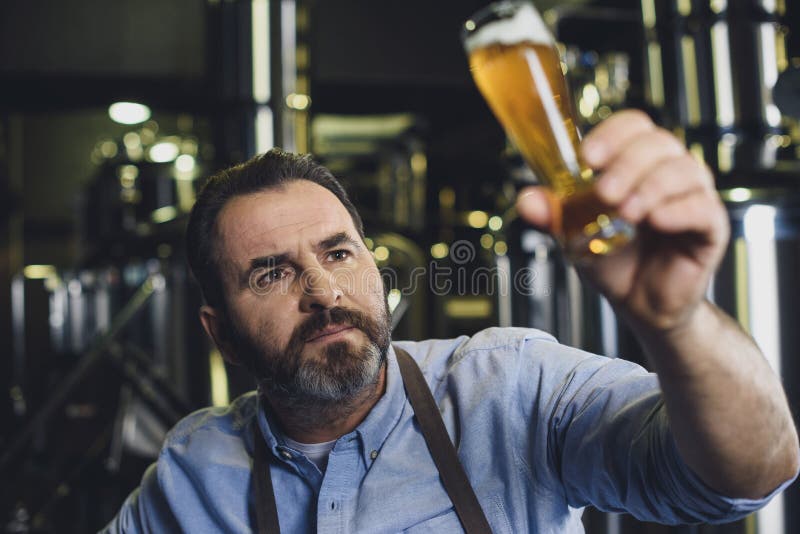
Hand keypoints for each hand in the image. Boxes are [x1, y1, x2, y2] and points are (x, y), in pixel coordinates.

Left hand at [516, 110, 729, 331]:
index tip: (588, 157)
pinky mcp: (710, 227)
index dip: (613, 135)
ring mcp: (693, 196)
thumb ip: (553, 215)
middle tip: (604, 193)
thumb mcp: (574, 235)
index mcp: (637, 163)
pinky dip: (678, 210)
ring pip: (684, 169)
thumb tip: (526, 200)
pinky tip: (657, 220)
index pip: (633, 126)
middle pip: (659, 143)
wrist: (638, 304)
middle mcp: (668, 172)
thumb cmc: (613, 261)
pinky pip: (703, 207)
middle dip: (628, 164)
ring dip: (651, 186)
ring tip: (627, 212)